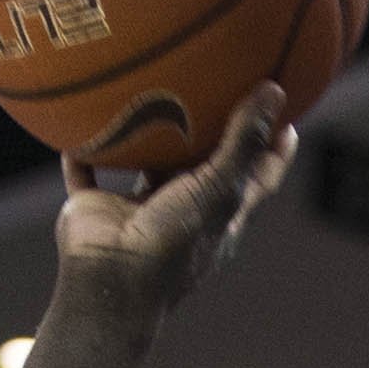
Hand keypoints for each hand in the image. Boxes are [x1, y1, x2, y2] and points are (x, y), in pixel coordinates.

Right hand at [54, 86, 296, 309]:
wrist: (109, 284)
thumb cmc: (172, 242)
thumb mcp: (217, 190)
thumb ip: (243, 142)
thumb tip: (276, 90)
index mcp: (217, 217)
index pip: (256, 179)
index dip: (274, 150)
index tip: (286, 114)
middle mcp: (181, 212)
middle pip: (200, 166)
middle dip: (209, 131)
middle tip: (217, 83)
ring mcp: (138, 212)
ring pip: (145, 165)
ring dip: (146, 135)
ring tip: (153, 88)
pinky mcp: (98, 209)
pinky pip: (87, 171)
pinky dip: (84, 151)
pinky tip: (82, 121)